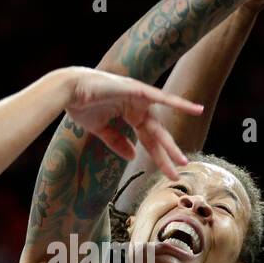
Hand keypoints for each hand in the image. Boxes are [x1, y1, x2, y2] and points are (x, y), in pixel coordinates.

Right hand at [64, 69, 196, 178]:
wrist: (68, 91)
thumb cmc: (81, 105)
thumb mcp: (100, 129)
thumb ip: (117, 142)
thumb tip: (132, 157)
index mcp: (130, 113)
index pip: (148, 139)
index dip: (158, 156)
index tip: (169, 172)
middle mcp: (137, 105)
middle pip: (156, 135)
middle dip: (167, 154)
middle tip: (180, 170)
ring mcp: (138, 97)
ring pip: (158, 124)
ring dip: (170, 143)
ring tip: (182, 159)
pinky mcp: (137, 90)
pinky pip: (162, 97)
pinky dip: (179, 102)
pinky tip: (196, 109)